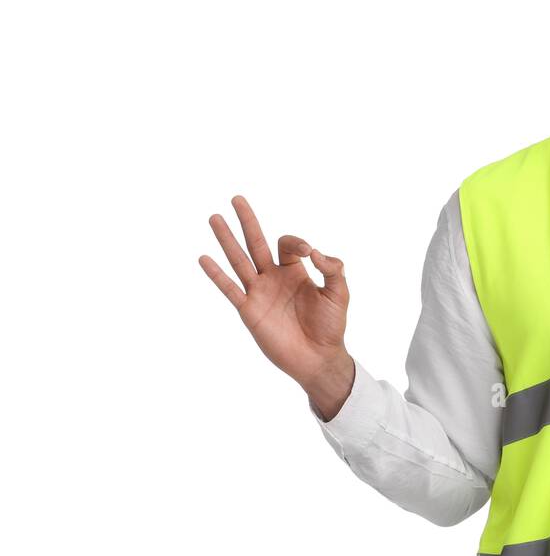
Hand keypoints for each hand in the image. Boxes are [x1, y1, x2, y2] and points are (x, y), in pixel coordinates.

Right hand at [199, 194, 353, 412]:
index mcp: (295, 271)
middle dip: (248, 221)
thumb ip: (332, 268)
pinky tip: (204, 258)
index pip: (287, 244)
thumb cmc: (330, 326)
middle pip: (257, 243)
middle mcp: (274, 278)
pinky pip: (230, 289)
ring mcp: (259, 292)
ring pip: (240, 260)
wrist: (318, 357)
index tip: (309, 252)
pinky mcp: (249, 310)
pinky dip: (217, 274)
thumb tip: (314, 251)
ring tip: (214, 218)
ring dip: (227, 239)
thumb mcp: (339, 293)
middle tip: (237, 198)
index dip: (297, 242)